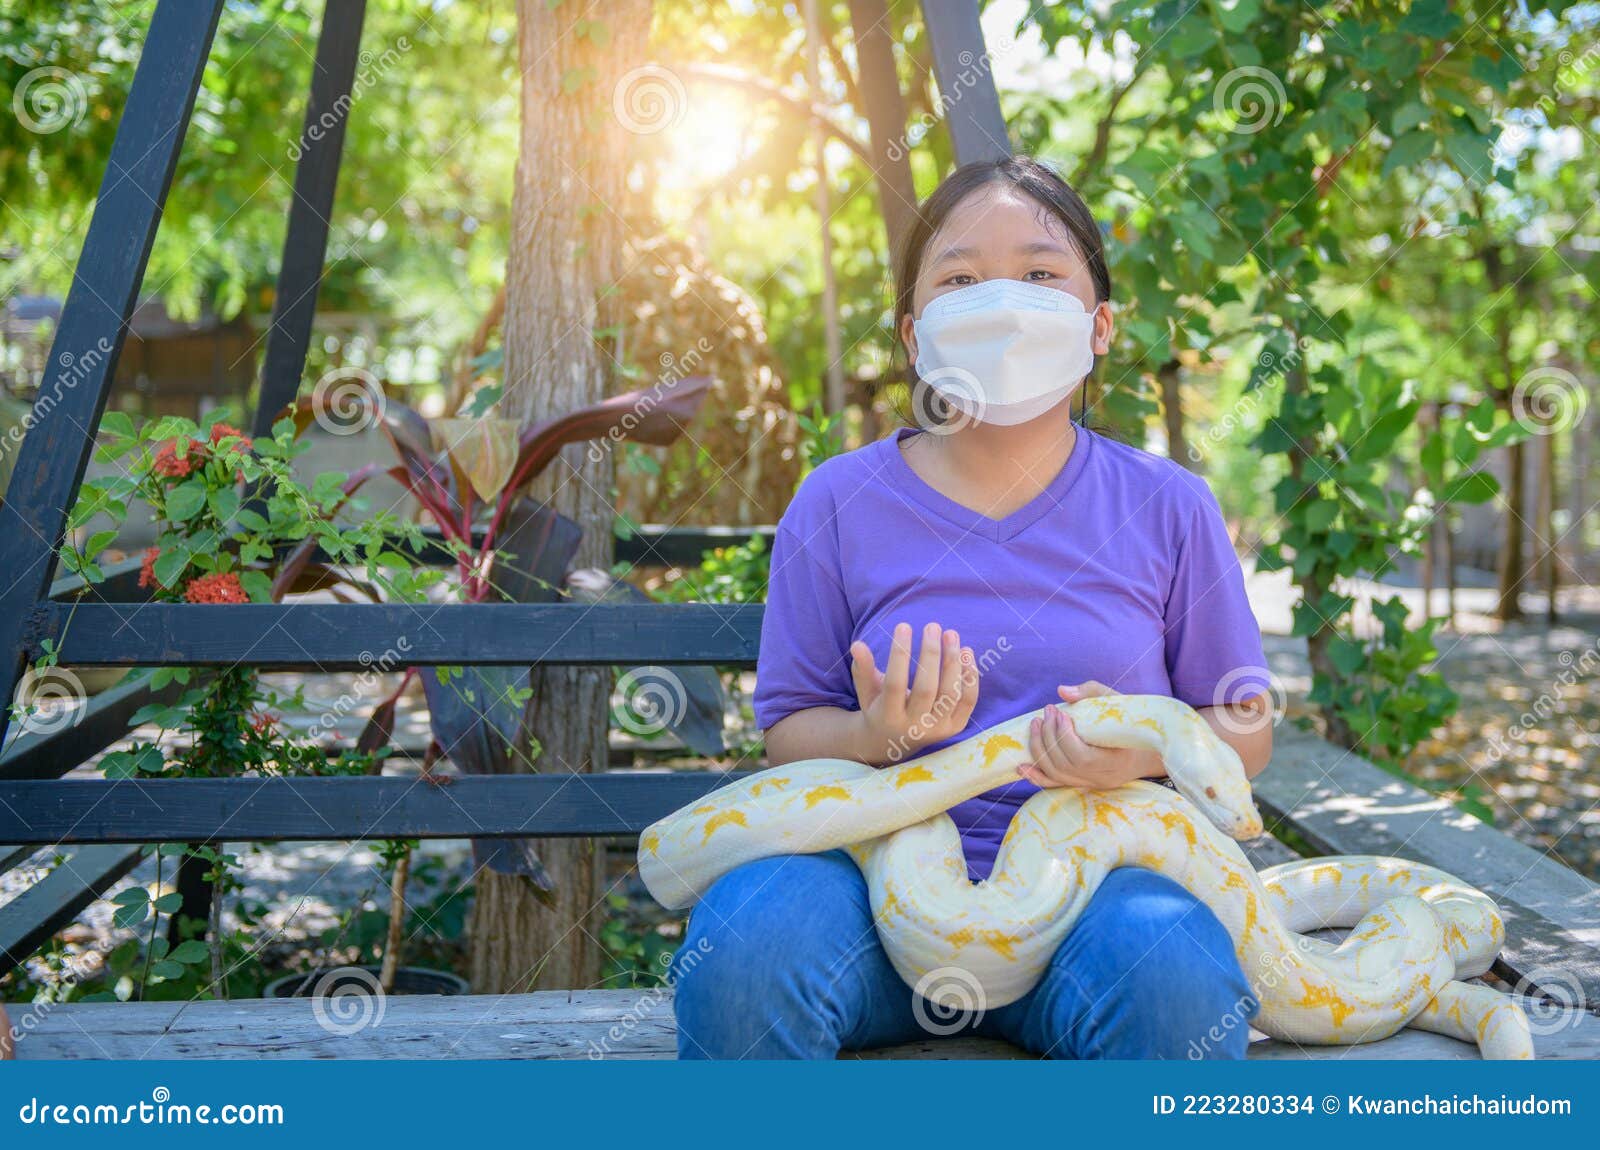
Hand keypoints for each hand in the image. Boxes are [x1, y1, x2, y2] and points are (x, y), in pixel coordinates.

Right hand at [850, 622, 978, 762]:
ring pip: (950, 694)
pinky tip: (967, 652)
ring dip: (954, 661)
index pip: (895, 683)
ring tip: (951, 634)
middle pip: (927, 688)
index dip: (899, 654)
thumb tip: (857, 645)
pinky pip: (967, 701)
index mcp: (888, 716)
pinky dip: (970, 677)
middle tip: (932, 626)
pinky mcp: (954, 728)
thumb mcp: (866, 690)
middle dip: (931, 654)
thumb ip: (862, 669)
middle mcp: (914, 727)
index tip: (903, 626)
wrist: (893, 742)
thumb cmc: (877, 707)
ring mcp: (936, 730)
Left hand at [1017, 681, 1157, 789]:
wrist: (1150, 748)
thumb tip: (1061, 691)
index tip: (1059, 712)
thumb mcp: (1119, 702)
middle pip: (1065, 764)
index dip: (1064, 736)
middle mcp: (1104, 777)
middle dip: (1048, 737)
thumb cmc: (1135, 721)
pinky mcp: (1084, 784)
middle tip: (1044, 714)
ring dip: (1040, 750)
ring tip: (1035, 726)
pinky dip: (1038, 776)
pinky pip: (1058, 785)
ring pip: (1058, 775)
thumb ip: (1092, 693)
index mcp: (1117, 759)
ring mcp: (1093, 783)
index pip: (1082, 756)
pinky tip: (1022, 767)